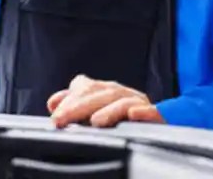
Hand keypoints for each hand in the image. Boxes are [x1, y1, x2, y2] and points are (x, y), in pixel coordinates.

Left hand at [46, 75, 164, 128]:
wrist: (158, 125)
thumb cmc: (121, 120)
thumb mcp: (95, 112)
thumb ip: (75, 105)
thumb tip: (53, 103)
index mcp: (106, 91)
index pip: (86, 87)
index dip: (69, 99)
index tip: (55, 116)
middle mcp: (122, 93)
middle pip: (100, 94)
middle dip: (79, 106)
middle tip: (62, 120)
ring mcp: (140, 103)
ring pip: (123, 101)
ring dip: (109, 110)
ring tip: (95, 121)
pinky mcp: (158, 116)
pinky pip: (153, 111)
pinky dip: (143, 112)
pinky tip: (133, 114)